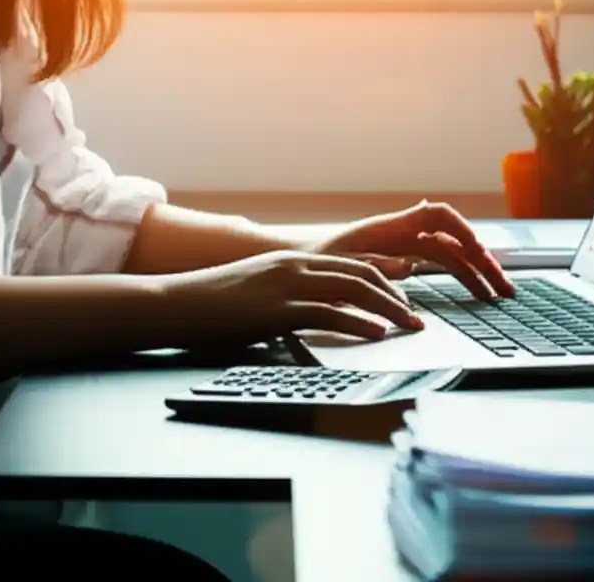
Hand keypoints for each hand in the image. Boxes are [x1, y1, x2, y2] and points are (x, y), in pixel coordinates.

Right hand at [166, 250, 424, 344]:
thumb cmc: (213, 304)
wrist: (177, 303)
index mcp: (293, 260)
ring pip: (352, 290)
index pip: (352, 264)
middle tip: (416, 317)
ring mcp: (287, 286)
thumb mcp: (259, 291)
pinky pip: (328, 314)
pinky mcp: (276, 310)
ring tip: (408, 326)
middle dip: (395, 296)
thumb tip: (312, 314)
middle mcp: (295, 266)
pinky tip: (376, 334)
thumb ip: (289, 296)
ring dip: (387, 309)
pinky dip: (358, 324)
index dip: (384, 277)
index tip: (406, 292)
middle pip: (361, 275)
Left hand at [312, 200, 515, 299]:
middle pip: (454, 240)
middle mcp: (405, 232)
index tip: (480, 254)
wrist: (304, 264)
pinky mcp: (405, 259)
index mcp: (392, 227)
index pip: (438, 216)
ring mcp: (407, 245)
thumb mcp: (343, 266)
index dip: (463, 231)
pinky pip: (441, 263)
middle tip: (503, 288)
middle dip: (482, 261)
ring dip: (476, 272)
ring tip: (496, 295)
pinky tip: (473, 291)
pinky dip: (459, 276)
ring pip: (453, 254)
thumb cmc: (319, 261)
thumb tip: (410, 267)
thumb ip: (375, 265)